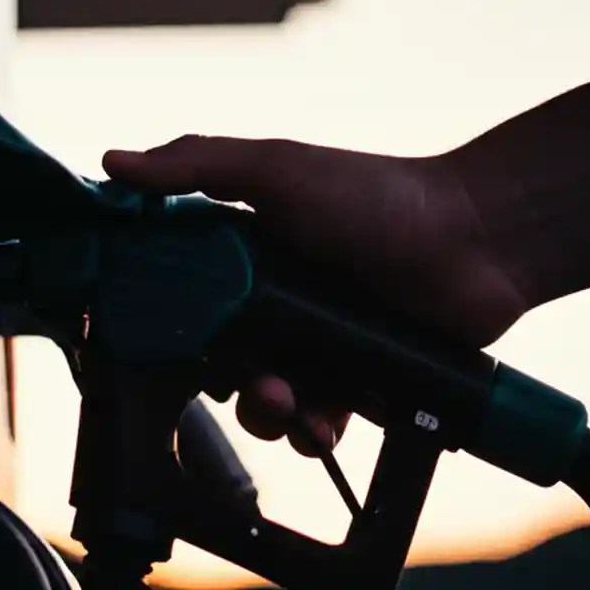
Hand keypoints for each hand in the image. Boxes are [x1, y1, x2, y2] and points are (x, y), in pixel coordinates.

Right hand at [104, 136, 526, 455]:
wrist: (475, 242)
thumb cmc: (376, 196)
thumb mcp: (278, 169)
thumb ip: (197, 164)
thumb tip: (114, 161)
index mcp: (248, 252)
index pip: (186, 297)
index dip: (169, 324)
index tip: (161, 343)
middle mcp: (276, 300)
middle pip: (220, 358)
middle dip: (224, 381)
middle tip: (245, 380)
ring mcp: (316, 342)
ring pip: (265, 398)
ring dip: (266, 413)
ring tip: (291, 405)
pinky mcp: (356, 379)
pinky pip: (318, 421)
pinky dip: (315, 430)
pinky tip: (326, 424)